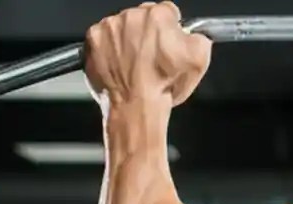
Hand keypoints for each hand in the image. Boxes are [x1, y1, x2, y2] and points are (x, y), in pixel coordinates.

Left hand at [84, 2, 211, 108]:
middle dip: (148, 32)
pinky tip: (120, 63)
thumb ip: (200, 38)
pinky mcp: (93, 39)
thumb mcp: (200, 60)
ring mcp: (109, 27)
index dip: (171, 27)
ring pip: (122, 25)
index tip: (169, 41)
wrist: (135, 104)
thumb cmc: (164, 85)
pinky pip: (103, 37)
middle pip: (143, 16)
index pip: (167, 11)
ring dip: (129, 38)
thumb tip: (193, 35)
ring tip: (136, 62)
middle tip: (153, 56)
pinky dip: (110, 47)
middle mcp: (131, 16)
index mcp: (158, 16)